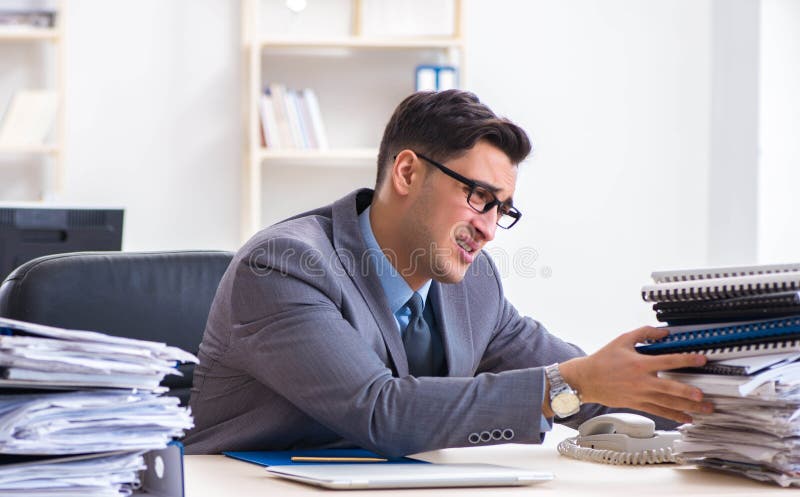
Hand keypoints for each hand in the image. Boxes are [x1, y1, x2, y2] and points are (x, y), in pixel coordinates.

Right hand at [557, 326, 713, 423]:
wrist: (586, 380)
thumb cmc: (603, 359)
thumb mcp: (622, 340)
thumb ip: (644, 333)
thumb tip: (664, 332)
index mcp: (640, 363)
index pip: (668, 361)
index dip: (686, 360)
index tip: (702, 360)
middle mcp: (642, 381)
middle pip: (670, 388)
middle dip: (688, 393)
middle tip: (703, 396)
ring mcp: (640, 395)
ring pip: (668, 403)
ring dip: (687, 407)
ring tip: (704, 410)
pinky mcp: (637, 404)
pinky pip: (658, 411)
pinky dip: (673, 415)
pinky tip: (686, 418)